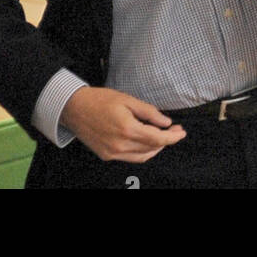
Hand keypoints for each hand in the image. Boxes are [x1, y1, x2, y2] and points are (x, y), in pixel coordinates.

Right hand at [59, 86, 186, 162]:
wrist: (74, 108)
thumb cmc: (99, 100)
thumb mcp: (127, 99)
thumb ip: (148, 112)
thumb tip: (166, 123)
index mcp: (127, 128)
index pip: (157, 138)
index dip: (173, 137)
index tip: (181, 132)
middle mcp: (120, 145)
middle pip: (152, 148)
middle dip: (166, 140)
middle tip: (174, 130)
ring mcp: (113, 153)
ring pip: (143, 156)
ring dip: (156, 148)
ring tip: (162, 136)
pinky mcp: (107, 156)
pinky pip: (131, 157)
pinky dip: (142, 152)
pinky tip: (146, 142)